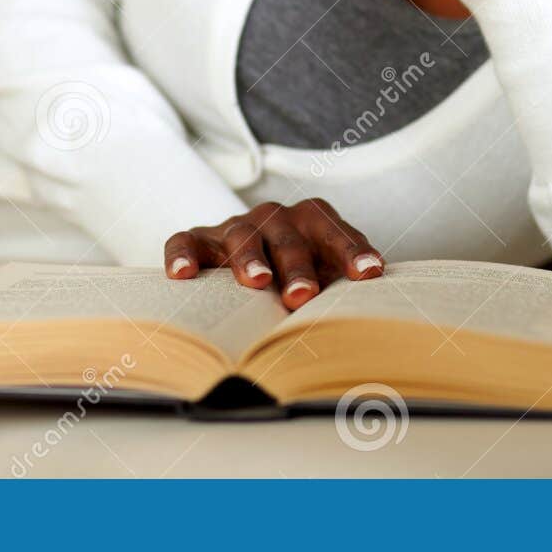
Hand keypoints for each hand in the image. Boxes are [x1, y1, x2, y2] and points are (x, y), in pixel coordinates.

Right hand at [163, 198, 384, 308]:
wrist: (251, 260)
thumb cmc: (296, 275)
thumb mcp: (322, 277)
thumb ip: (338, 293)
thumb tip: (360, 333)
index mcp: (313, 222)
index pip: (336, 234)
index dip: (352, 251)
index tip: (370, 272)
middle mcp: (275, 218)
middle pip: (288, 239)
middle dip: (298, 266)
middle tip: (304, 294)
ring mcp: (236, 227)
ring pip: (243, 237)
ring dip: (250, 259)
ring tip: (257, 282)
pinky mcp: (201, 239)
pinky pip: (186, 240)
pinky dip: (182, 255)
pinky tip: (183, 275)